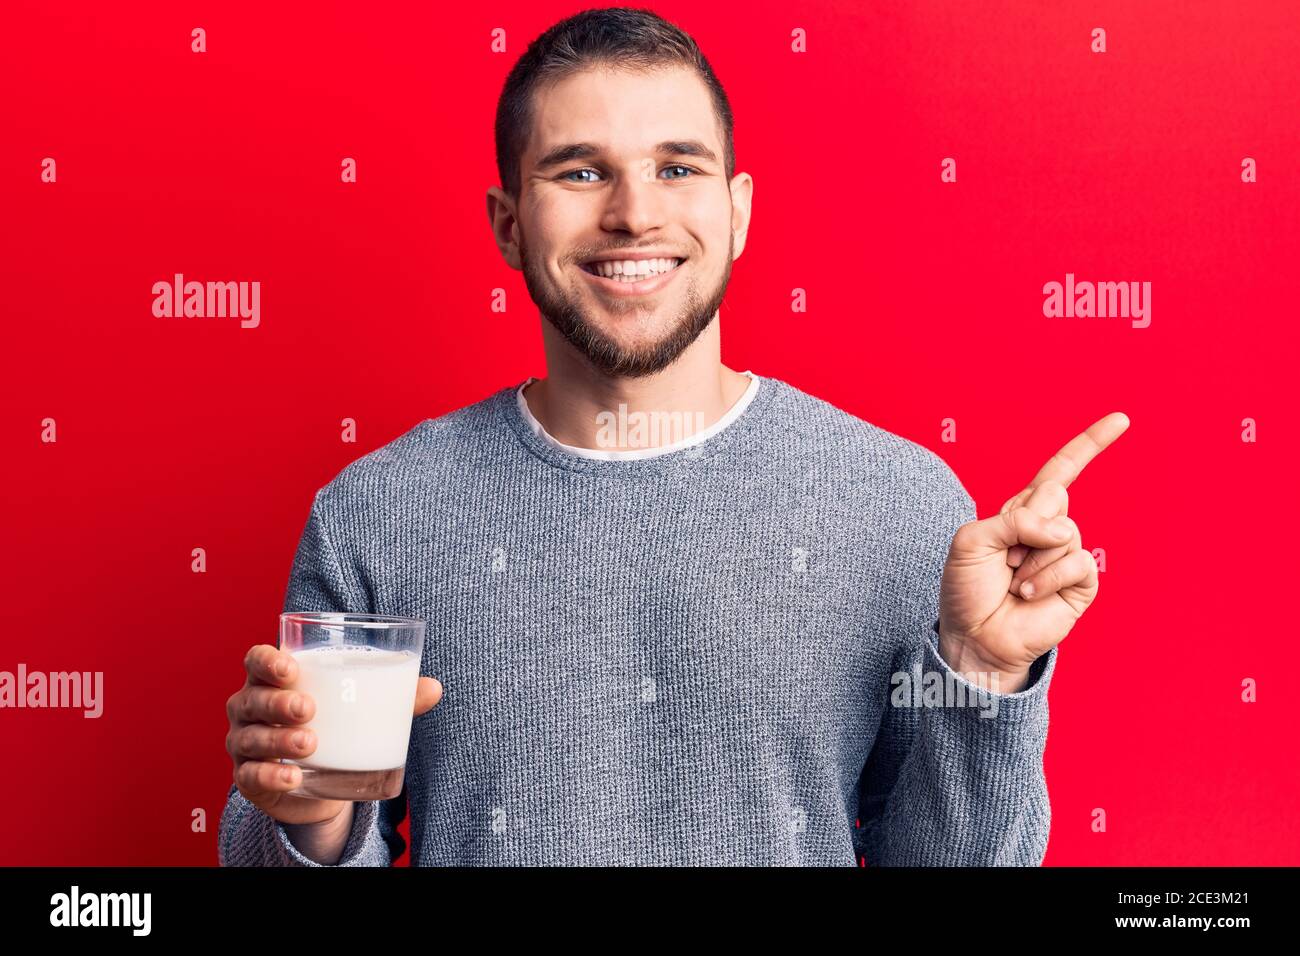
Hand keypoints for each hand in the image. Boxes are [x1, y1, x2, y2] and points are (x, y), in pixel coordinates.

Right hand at [225, 643, 443, 825]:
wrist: (323, 782)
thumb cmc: (338, 725)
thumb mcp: (361, 708)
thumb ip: (394, 696)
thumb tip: (434, 688)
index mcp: (273, 680)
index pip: (256, 660)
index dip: (267, 661)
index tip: (291, 668)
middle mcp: (250, 708)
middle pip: (253, 699)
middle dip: (278, 703)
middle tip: (309, 708)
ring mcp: (245, 744)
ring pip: (251, 738)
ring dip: (279, 741)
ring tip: (310, 744)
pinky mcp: (250, 779)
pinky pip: (251, 777)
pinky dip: (271, 776)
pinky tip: (293, 778)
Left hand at [937, 413, 1130, 690]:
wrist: (975, 636)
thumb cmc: (968, 590)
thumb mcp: (973, 540)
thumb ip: (1014, 519)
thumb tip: (1061, 530)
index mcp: (1022, 512)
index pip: (1060, 471)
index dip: (1089, 445)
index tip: (1121, 419)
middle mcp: (1048, 529)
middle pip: (1055, 497)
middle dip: (1025, 524)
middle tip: (1004, 559)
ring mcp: (1066, 555)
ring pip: (1064, 532)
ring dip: (1030, 559)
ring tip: (1014, 582)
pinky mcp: (1081, 583)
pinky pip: (1076, 561)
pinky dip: (1046, 577)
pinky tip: (1029, 593)